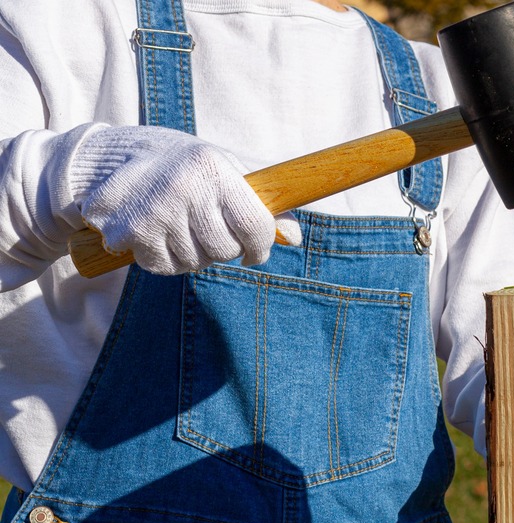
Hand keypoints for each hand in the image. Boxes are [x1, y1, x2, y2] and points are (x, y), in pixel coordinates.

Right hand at [67, 125, 299, 274]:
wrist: (111, 158)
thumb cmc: (185, 167)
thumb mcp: (226, 170)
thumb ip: (263, 203)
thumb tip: (295, 239)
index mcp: (213, 169)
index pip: (256, 227)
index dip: (261, 246)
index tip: (254, 250)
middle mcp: (184, 188)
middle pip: (225, 250)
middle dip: (224, 248)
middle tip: (208, 228)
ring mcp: (154, 212)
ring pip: (196, 263)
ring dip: (193, 253)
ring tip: (179, 224)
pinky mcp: (129, 233)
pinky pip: (165, 267)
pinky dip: (166, 258)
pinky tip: (158, 233)